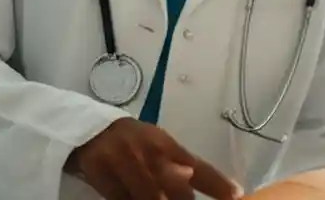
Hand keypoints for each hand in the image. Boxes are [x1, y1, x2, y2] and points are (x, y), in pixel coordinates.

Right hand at [66, 118, 243, 199]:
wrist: (87, 131)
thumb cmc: (130, 142)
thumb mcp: (156, 145)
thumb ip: (177, 162)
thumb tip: (191, 178)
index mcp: (166, 144)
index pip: (198, 167)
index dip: (219, 184)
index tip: (237, 196)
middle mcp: (149, 152)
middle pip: (177, 188)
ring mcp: (125, 163)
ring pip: (151, 197)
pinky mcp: (103, 176)